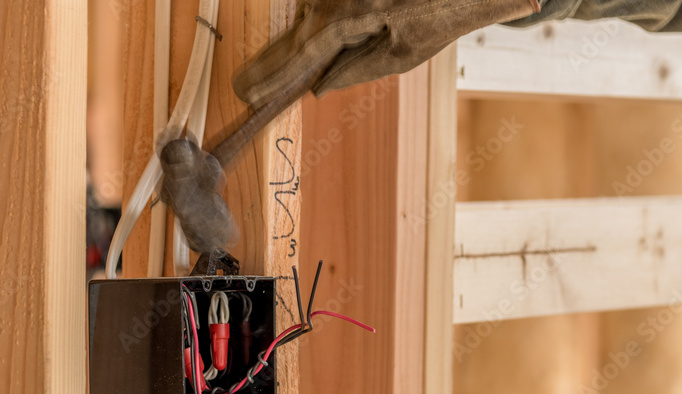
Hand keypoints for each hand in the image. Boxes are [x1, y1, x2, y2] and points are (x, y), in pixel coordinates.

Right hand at [234, 0, 539, 107]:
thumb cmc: (440, 13)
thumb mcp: (402, 54)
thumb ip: (356, 70)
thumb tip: (319, 86)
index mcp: (350, 16)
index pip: (303, 53)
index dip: (274, 77)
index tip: (251, 95)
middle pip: (296, 34)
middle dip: (269, 64)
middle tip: (240, 89)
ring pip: (307, 19)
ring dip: (288, 49)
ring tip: (254, 79)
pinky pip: (320, 10)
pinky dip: (310, 31)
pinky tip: (291, 55)